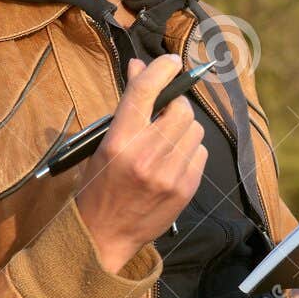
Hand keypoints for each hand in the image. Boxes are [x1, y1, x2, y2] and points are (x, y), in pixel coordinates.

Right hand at [73, 53, 206, 272]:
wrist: (104, 236)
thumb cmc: (98, 187)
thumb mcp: (101, 144)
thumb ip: (125, 107)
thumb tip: (139, 68)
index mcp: (119, 141)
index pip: (145, 91)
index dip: (161, 69)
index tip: (171, 61)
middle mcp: (147, 155)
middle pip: (179, 108)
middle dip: (174, 104)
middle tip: (162, 114)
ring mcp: (170, 174)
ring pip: (194, 129)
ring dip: (182, 128)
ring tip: (165, 141)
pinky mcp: (186, 188)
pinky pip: (200, 152)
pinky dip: (189, 150)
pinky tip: (172, 160)